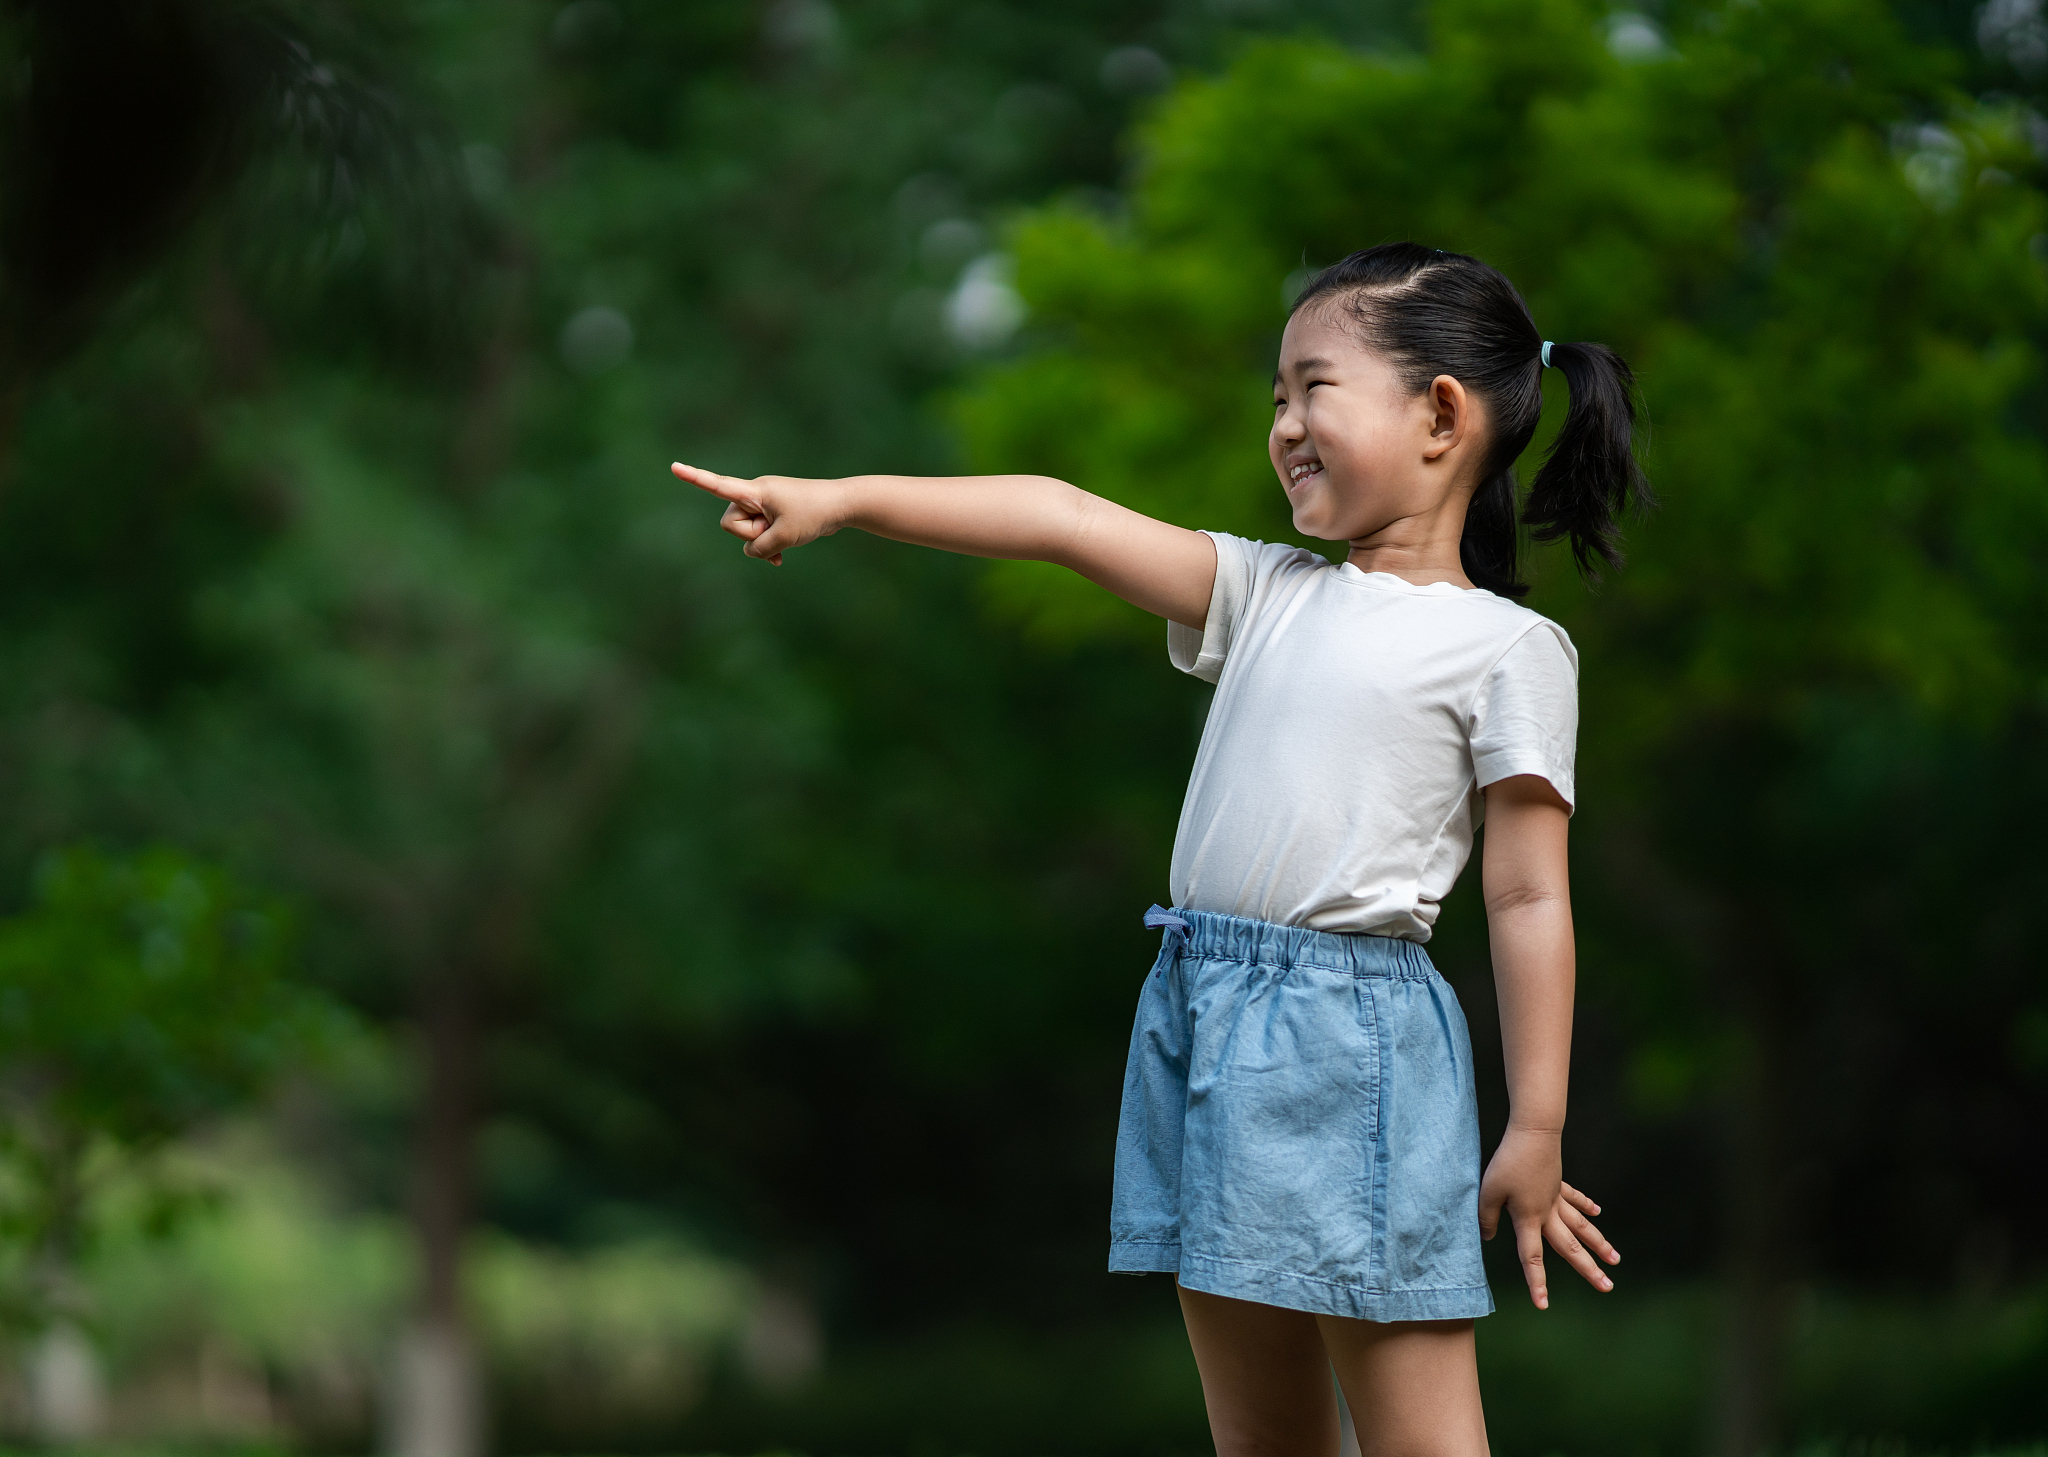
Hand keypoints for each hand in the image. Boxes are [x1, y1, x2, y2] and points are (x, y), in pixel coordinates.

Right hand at [672, 461, 844, 565]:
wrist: (842, 505)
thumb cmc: (814, 514)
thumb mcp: (784, 536)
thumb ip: (760, 547)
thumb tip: (753, 551)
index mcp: (755, 490)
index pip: (718, 484)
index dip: (695, 478)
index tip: (673, 466)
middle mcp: (755, 494)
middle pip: (731, 523)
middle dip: (750, 533)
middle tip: (778, 528)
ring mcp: (764, 505)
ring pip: (747, 533)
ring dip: (765, 541)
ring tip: (789, 534)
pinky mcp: (774, 515)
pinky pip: (761, 536)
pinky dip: (769, 547)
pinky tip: (782, 558)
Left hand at [1478, 1126, 1618, 1308]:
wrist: (1533, 1132)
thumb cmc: (1507, 1162)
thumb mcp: (1488, 1192)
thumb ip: (1487, 1218)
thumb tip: (1488, 1237)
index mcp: (1529, 1218)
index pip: (1532, 1257)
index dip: (1536, 1282)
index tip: (1543, 1305)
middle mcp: (1548, 1212)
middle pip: (1569, 1247)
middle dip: (1588, 1269)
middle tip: (1608, 1287)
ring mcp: (1556, 1197)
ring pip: (1581, 1226)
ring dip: (1598, 1243)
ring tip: (1615, 1260)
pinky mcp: (1558, 1181)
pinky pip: (1574, 1198)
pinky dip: (1586, 1206)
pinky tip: (1597, 1213)